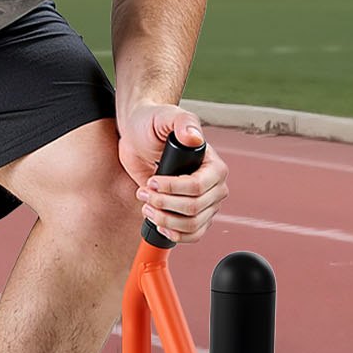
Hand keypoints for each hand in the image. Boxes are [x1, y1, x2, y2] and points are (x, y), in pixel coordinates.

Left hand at [118, 106, 227, 245]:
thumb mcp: (166, 117)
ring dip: (165, 220)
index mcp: (214, 165)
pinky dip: (174, 235)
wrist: (139, 137)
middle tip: (145, 192)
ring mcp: (204, 203)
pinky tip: (159, 223)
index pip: (198, 187)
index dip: (172, 189)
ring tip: (147, 205)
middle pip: (194, 209)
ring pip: (192, 225)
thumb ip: (183, 122)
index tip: (152, 181)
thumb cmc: (154, 124)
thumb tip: (194, 137)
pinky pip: (192, 234)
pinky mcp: (191, 214)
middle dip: (164, 204)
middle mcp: (214, 186)